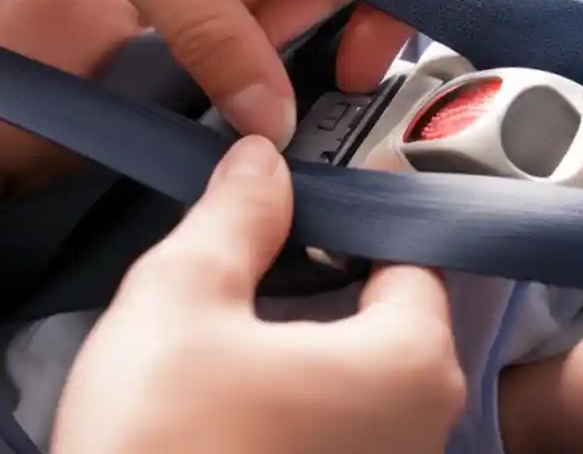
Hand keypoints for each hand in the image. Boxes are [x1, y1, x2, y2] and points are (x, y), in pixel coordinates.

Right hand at [52, 137, 465, 453]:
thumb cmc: (160, 438)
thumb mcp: (183, 298)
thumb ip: (235, 215)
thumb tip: (262, 157)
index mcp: (407, 363)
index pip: (410, 252)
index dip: (352, 211)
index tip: (294, 194)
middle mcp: (421, 429)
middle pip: (389, 316)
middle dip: (323, 275)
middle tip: (248, 254)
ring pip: (358, 377)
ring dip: (304, 340)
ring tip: (229, 324)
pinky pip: (337, 428)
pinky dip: (296, 397)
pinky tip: (229, 394)